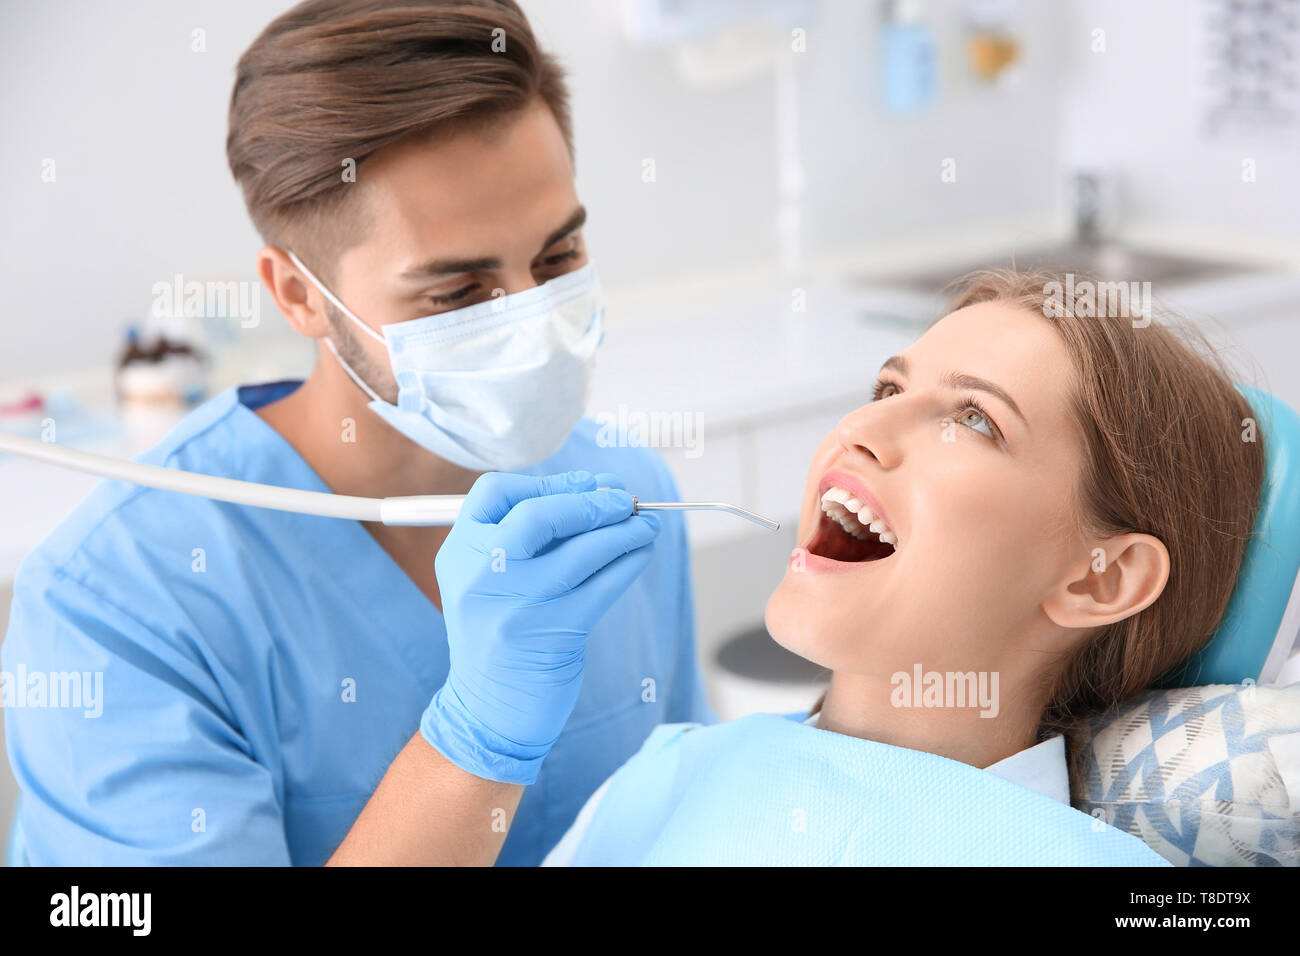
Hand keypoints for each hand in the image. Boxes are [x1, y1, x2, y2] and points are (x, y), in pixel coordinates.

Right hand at [419, 470, 660, 783]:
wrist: (487, 710)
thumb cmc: (498, 632)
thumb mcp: (484, 578)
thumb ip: (521, 536)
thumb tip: (596, 490)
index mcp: (459, 553)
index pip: (496, 493)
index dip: (549, 481)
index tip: (589, 483)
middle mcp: (482, 576)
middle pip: (541, 516)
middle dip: (591, 502)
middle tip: (625, 500)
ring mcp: (518, 607)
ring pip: (582, 551)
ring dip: (623, 531)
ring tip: (646, 524)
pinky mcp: (554, 634)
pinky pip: (603, 585)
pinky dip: (628, 563)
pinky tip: (641, 553)